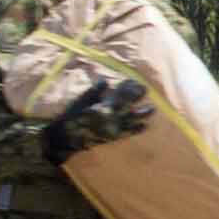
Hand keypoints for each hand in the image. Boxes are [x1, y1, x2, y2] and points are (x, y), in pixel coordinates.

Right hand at [40, 74, 155, 162]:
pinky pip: (127, 133)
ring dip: (142, 114)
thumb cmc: (72, 116)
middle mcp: (111, 118)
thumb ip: (96, 91)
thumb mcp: (82, 100)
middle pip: (128, 104)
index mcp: (103, 106)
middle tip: (144, 89)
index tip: (131, 80)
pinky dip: (136, 129)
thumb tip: (106, 81)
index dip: (127, 87)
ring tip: (152, 109)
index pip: (119, 94)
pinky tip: (145, 126)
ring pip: (131, 119)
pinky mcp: (112, 137)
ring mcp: (113, 128)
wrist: (66, 137)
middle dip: (136, 96)